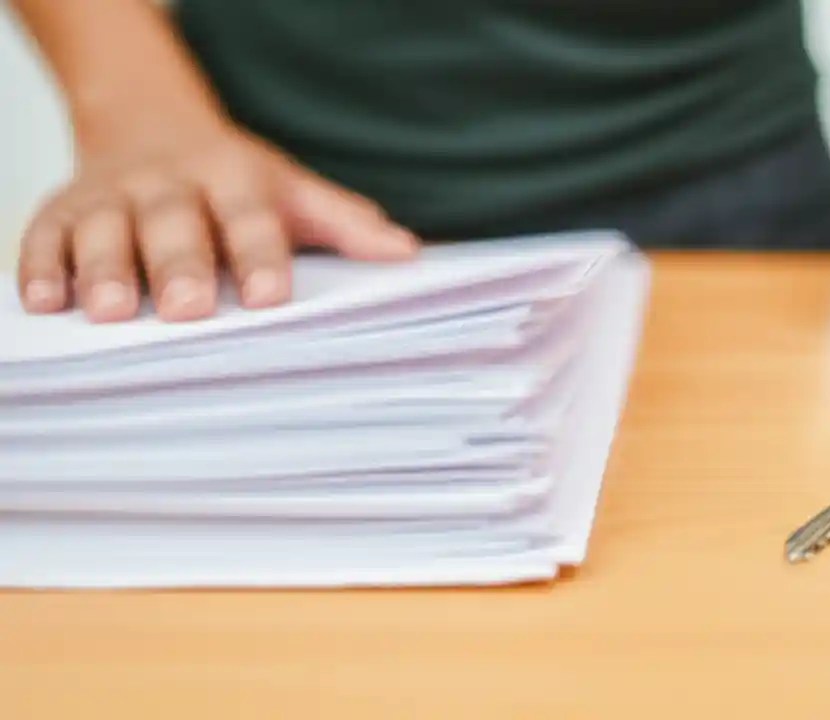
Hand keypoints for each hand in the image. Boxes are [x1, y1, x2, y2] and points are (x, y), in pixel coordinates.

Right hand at [17, 121, 419, 322]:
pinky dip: (41, 267)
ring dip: (104, 268)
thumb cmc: (234, 180)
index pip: (250, 217)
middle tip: (187, 310)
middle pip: (173, 223)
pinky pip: (43, 236)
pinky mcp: (62, 211)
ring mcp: (111, 196)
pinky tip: (43, 302)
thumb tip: (408, 255)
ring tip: (110, 311)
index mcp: (233, 178)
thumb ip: (346, 224)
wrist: (150, 128)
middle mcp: (169, 184)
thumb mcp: (293, 191)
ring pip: (104, 228)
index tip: (270, 298)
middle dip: (178, 264)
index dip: (260, 255)